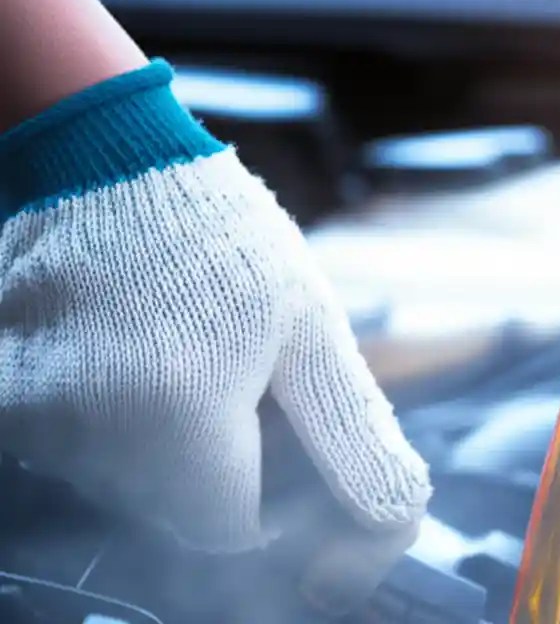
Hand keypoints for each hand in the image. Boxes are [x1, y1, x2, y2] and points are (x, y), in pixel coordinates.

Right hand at [0, 117, 430, 610]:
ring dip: (164, 447)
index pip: (229, 530)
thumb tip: (385, 526)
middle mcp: (91, 431)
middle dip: (220, 469)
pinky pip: (75, 449)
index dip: (267, 500)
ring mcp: (35, 417)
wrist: (111, 163)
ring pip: (124, 484)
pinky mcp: (5, 398)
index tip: (278, 442)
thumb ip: (351, 436)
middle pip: (174, 512)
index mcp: (178, 415)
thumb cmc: (225, 241)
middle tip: (234, 383)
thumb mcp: (312, 331)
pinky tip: (134, 358)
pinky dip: (113, 424)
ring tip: (184, 359)